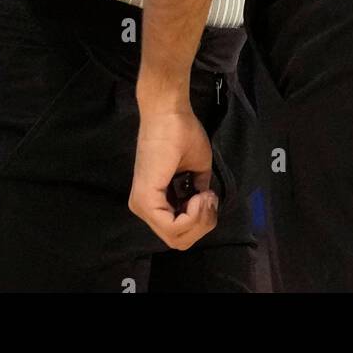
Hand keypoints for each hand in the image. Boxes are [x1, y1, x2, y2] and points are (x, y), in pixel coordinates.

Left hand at [129, 102, 217, 248]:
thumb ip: (197, 191)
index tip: (209, 194)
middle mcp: (144, 208)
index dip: (202, 221)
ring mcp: (143, 206)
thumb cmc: (182, 132)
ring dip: (199, 219)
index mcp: (154, 202)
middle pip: (179, 241)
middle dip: (203, 224)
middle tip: (209, 196)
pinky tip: (198, 195)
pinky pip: (172, 227)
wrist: (169, 111)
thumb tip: (204, 205)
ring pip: (176, 238)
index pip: (179, 232)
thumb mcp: (197, 169)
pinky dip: (193, 215)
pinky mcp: (146, 200)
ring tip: (204, 193)